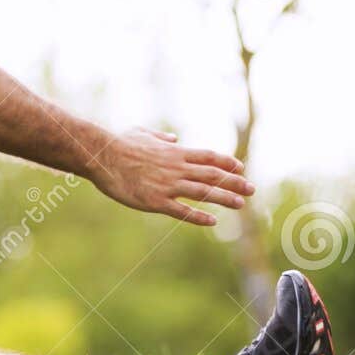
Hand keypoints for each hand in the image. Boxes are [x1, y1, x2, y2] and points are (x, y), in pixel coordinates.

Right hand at [88, 127, 253, 225]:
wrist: (103, 155)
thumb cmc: (119, 142)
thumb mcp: (143, 133)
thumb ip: (161, 137)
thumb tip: (173, 138)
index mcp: (174, 152)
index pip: (208, 156)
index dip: (226, 162)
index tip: (241, 167)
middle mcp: (176, 168)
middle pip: (212, 175)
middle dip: (234, 182)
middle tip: (251, 189)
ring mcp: (167, 185)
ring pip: (203, 192)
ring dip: (224, 198)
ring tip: (241, 204)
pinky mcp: (156, 201)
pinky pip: (182, 210)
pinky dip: (199, 216)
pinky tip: (212, 221)